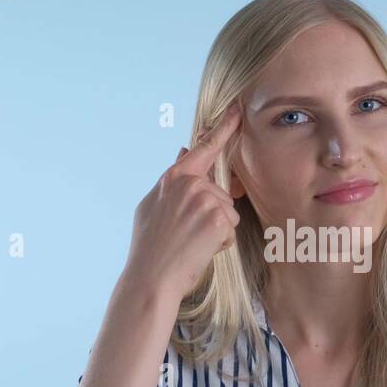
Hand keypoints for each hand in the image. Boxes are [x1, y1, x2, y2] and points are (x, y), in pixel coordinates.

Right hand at [121, 104, 243, 302]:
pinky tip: (200, 249)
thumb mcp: (153, 205)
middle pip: (221, 194)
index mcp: (174, 177)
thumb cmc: (150, 246)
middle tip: (186, 235)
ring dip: (216, 231)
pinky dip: (220, 243)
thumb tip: (184, 153)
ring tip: (191, 243)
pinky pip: (230, 229)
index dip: (223, 127)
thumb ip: (173, 179)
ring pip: (228, 213)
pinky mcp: (218, 217)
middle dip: (212, 216)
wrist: (151, 277)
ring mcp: (204, 199)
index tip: (237, 110)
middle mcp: (190, 183)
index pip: (204, 148)